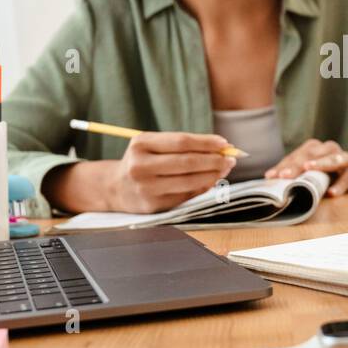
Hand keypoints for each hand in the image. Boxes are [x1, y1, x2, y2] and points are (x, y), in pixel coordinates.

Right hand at [100, 131, 237, 212]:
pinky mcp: (153, 205)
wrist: (116, 187)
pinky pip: (185, 196)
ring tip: (224, 169)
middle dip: (214, 160)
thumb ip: (182, 146)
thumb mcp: (152, 146)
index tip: (225, 143)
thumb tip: (221, 149)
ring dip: (212, 176)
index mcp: (140, 144)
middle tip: (231, 159)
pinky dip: (202, 188)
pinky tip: (211, 182)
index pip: (182, 142)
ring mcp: (146, 188)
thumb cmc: (143, 161)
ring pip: (189, 181)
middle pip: (187, 162)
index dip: (207, 143)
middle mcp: (140, 166)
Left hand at [265, 138, 347, 196]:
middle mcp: (330, 149)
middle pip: (312, 153)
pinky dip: (341, 184)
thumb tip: (268, 178)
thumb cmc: (328, 176)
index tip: (271, 176)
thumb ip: (293, 175)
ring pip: (334, 158)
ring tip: (308, 168)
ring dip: (321, 163)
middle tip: (284, 175)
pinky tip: (332, 193)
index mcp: (316, 148)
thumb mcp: (310, 175)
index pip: (297, 155)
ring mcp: (345, 159)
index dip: (284, 165)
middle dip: (297, 164)